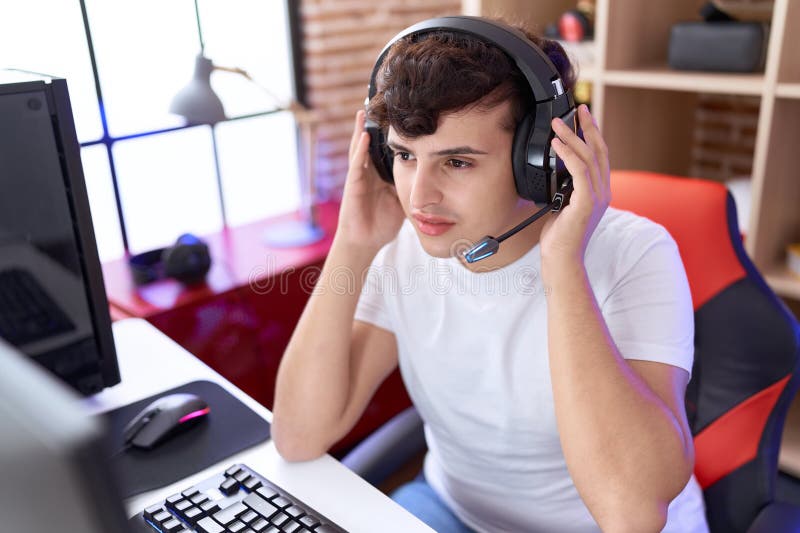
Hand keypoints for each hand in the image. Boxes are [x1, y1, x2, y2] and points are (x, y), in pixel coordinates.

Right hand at [335, 110, 404, 251]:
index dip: (389, 133)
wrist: (367, 241)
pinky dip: (360, 150)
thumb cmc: (383, 222)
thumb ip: (414, 186)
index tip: (396, 114)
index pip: (385, 149)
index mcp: (381, 174)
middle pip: (370, 144)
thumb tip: (435, 177)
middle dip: (371, 125)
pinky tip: (364, 136)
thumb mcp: (404, 199)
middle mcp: (368, 172)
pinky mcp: (354, 186)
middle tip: (375, 103)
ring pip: (360, 149)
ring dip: (361, 131)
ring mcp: (359, 178)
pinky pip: (356, 165)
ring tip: (363, 112)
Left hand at [540, 104, 610, 270]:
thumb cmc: (560, 236)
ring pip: (588, 157)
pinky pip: (580, 171)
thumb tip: (557, 169)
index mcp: (599, 191)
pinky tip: (557, 143)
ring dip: (572, 136)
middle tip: (577, 108)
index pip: (600, 155)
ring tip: (558, 123)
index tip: (584, 116)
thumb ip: (566, 187)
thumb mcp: (563, 205)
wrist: (562, 259)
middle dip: (588, 126)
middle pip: (599, 150)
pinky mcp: (586, 203)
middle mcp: (603, 191)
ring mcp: (597, 197)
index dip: (593, 133)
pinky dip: (568, 154)